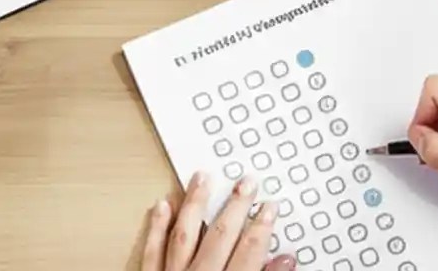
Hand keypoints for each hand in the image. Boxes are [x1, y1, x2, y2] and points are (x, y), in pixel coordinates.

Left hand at [141, 172, 295, 270]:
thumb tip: (285, 260)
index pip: (249, 251)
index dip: (262, 226)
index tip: (271, 206)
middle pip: (220, 235)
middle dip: (236, 206)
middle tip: (247, 181)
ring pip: (184, 235)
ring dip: (195, 204)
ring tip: (202, 178)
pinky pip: (152, 252)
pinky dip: (157, 228)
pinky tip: (163, 205)